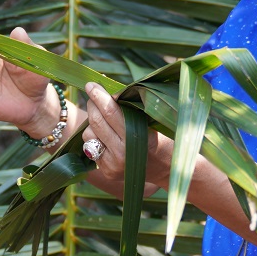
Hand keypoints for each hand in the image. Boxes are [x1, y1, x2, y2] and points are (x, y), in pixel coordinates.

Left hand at [81, 82, 172, 198]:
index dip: (98, 96)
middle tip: (93, 94)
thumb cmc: (162, 137)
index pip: (110, 112)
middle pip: (96, 121)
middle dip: (92, 104)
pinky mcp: (107, 171)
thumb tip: (107, 92)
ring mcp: (112, 165)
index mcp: (136, 139)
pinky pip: (90, 147)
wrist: (167, 168)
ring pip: (88, 134)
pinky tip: (106, 135)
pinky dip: (95, 137)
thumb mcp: (150, 120)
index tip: (91, 84)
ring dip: (93, 123)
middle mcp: (121, 154)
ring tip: (105, 119)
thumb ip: (129, 108)